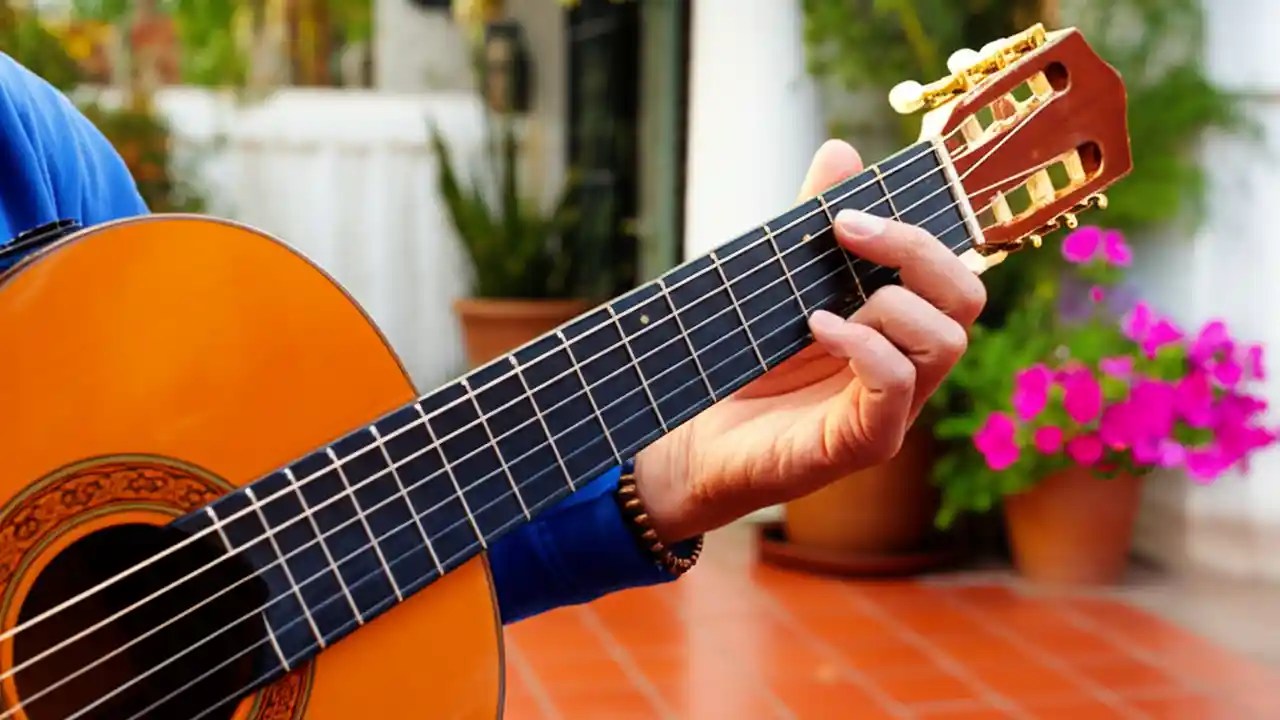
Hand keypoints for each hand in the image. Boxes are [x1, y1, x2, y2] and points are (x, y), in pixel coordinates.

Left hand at [632, 139, 986, 542]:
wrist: (689, 443)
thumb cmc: (739, 368)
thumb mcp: (776, 286)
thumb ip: (811, 227)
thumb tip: (842, 150)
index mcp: (895, 326)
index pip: (950, 270)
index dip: (920, 228)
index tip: (849, 209)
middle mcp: (906, 366)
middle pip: (967, 297)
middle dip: (916, 249)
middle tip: (847, 229)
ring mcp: (892, 408)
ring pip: (946, 342)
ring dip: (890, 303)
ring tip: (822, 304)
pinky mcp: (865, 442)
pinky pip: (897, 387)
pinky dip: (865, 347)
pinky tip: (818, 328)